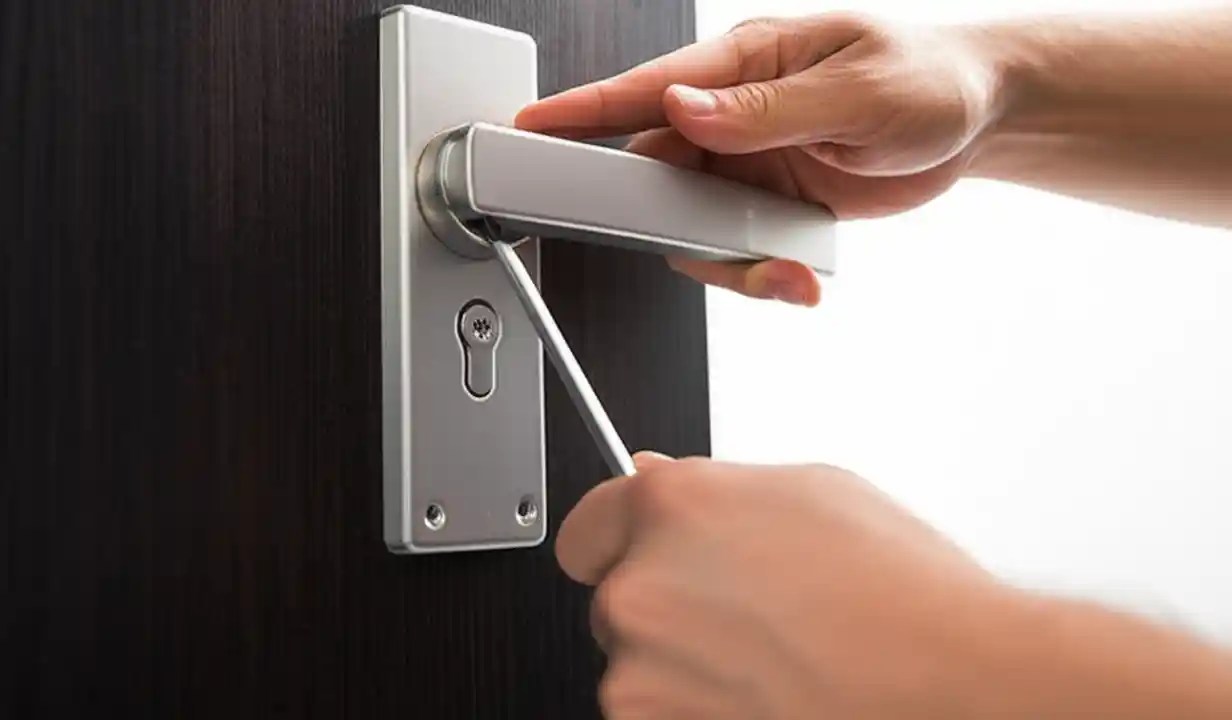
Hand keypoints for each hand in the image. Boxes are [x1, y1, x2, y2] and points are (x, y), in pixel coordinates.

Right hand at [516, 13, 1002, 304]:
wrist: (979, 119)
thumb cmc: (929, 78)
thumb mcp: (858, 90)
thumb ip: (766, 108)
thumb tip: (684, 110)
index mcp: (745, 63)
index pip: (647, 89)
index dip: (582, 111)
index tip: (531, 128)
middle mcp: (734, 114)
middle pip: (656, 175)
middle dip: (667, 223)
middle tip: (708, 245)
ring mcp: (747, 163)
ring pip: (690, 226)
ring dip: (729, 263)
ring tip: (786, 273)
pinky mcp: (767, 204)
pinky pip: (733, 250)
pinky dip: (759, 275)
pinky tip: (801, 275)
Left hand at [557, 453, 1019, 718]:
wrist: (956, 685)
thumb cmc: (903, 592)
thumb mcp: (811, 491)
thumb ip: (709, 487)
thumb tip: (653, 477)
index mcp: (670, 507)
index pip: (589, 525)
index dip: (621, 540)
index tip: (640, 554)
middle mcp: (640, 587)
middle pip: (617, 597)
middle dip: (666, 602)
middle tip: (746, 612)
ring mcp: (643, 674)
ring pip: (637, 666)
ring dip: (681, 665)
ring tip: (771, 657)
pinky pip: (657, 715)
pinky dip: (697, 709)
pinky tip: (765, 693)